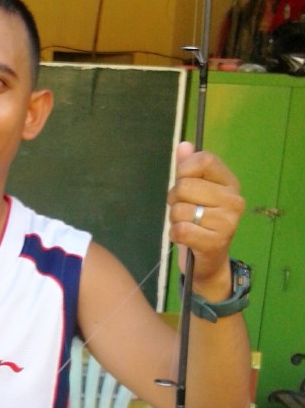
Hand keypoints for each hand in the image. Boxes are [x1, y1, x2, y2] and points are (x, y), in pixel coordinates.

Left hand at [167, 140, 245, 298]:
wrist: (208, 262)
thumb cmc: (200, 222)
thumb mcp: (194, 194)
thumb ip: (188, 169)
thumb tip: (183, 145)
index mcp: (230, 183)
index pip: (205, 160)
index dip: (184, 169)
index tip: (182, 180)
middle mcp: (234, 200)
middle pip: (185, 187)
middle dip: (174, 199)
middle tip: (183, 210)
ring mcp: (227, 222)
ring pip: (179, 210)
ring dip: (174, 220)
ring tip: (187, 225)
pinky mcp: (215, 242)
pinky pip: (180, 230)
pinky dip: (175, 235)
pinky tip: (184, 238)